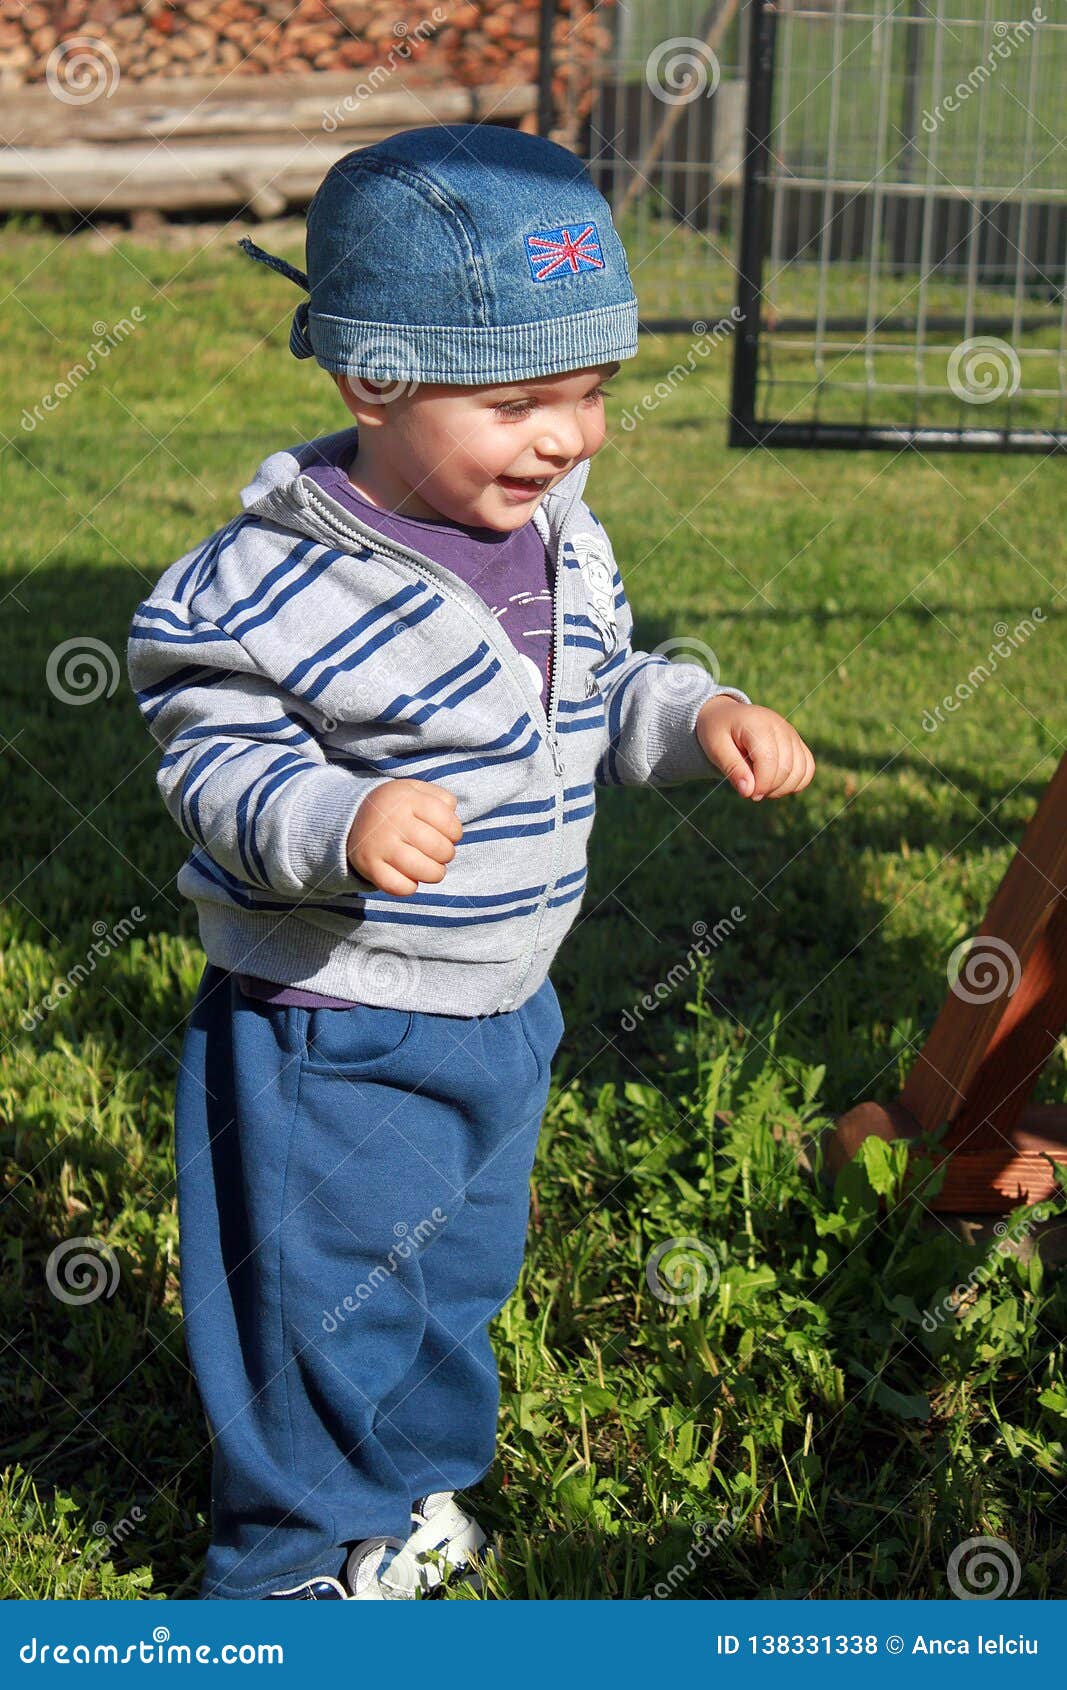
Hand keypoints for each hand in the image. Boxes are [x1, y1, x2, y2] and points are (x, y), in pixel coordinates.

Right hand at [346, 778, 462, 894]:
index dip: (455, 832)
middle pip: (439, 848)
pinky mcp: (370, 866)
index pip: (448, 822)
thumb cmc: (397, 807)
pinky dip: (410, 886)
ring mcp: (380, 844)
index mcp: (407, 799)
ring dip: (435, 873)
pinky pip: (400, 887)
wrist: (353, 817)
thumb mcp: (417, 791)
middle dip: (447, 854)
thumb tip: (454, 823)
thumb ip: (442, 799)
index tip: (449, 834)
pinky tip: (409, 877)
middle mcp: (392, 821)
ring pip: (423, 870)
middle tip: (440, 852)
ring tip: (431, 868)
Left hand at [695, 696, 814, 800]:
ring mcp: (792, 734)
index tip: (748, 794)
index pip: (769, 760)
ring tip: (763, 788)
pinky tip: (776, 785)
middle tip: (751, 791)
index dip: (761, 784)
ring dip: (783, 788)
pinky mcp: (797, 743)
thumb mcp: (715, 748)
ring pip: (801, 771)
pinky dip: (795, 782)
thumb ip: (732, 768)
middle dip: (769, 788)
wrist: (726, 716)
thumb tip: (748, 792)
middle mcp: (780, 726)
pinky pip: (808, 768)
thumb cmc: (718, 732)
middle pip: (787, 768)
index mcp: (758, 724)